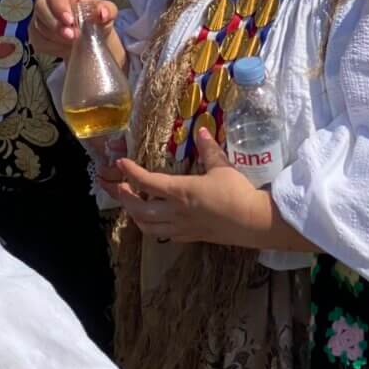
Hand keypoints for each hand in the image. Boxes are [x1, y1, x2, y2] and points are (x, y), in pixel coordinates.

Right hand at [31, 0, 114, 59]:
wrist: (90, 36)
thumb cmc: (97, 17)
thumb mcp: (107, 11)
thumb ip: (107, 10)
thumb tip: (103, 13)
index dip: (60, 7)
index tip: (70, 21)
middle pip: (41, 8)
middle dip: (56, 25)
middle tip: (72, 36)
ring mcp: (39, 15)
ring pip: (39, 26)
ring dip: (56, 37)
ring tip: (73, 43)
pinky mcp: (35, 32)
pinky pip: (38, 40)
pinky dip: (52, 46)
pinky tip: (65, 47)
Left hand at [105, 129, 266, 246]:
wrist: (251, 221)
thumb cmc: (236, 193)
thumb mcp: (223, 168)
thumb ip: (209, 150)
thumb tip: (201, 131)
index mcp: (180, 191)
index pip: (146, 181)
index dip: (130, 171)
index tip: (121, 163)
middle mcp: (174, 211)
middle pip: (137, 208)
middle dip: (123, 197)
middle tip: (117, 186)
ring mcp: (179, 226)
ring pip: (145, 225)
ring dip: (133, 214)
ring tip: (131, 204)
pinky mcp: (188, 237)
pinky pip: (161, 234)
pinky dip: (151, 226)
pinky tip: (155, 220)